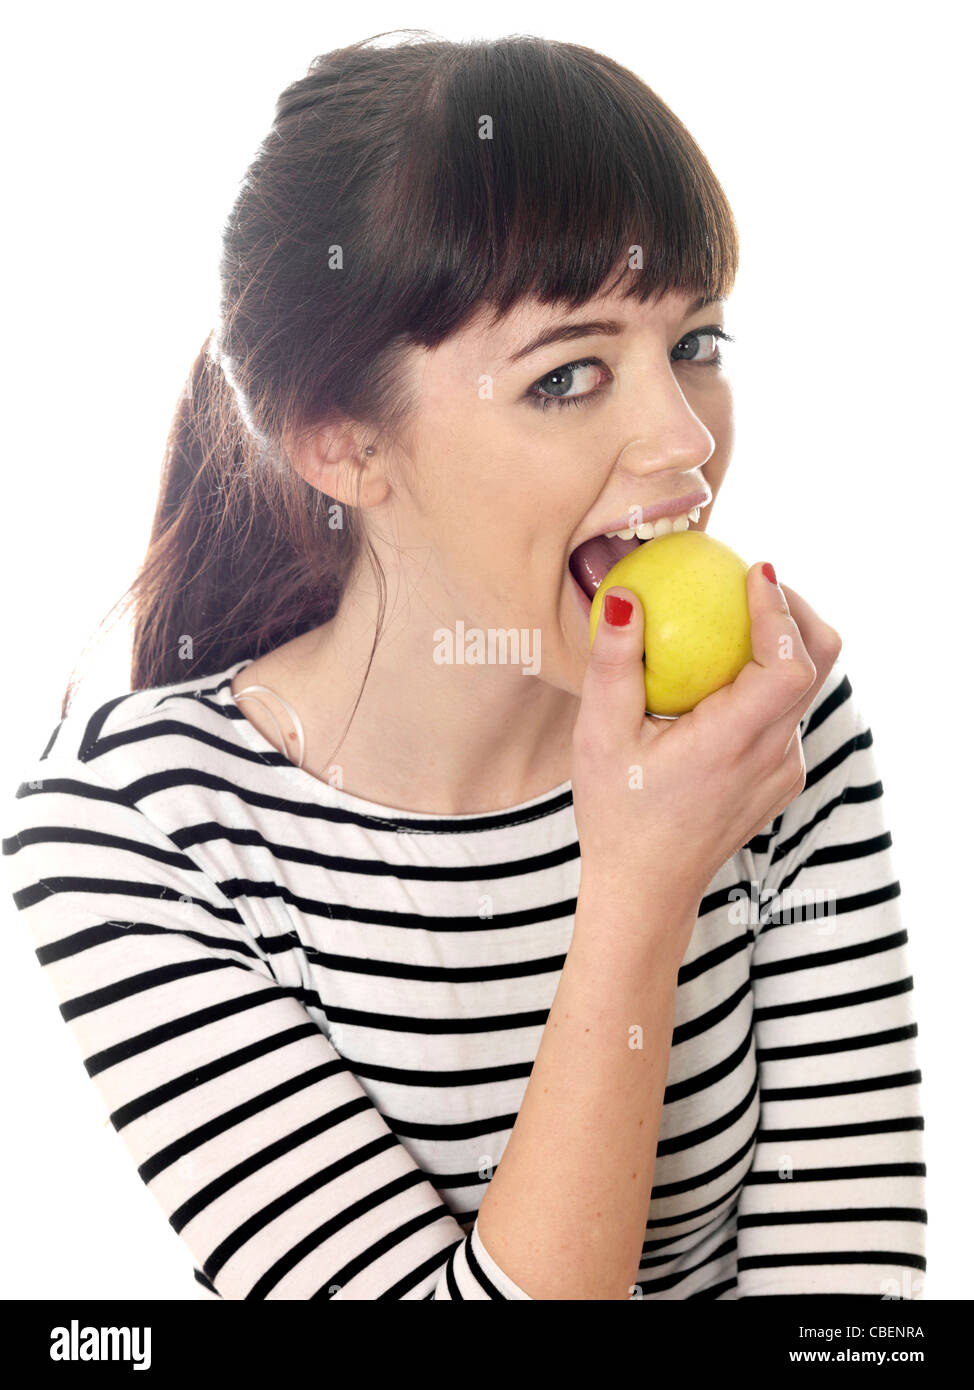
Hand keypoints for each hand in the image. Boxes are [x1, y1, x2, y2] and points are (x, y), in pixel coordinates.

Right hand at [571, 563, 841, 921]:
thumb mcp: (599, 737)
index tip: (756, 572)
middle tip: (755, 582)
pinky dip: (768, 682)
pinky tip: (723, 679)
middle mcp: (772, 755)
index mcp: (733, 742)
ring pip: (808, 689)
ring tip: (736, 621)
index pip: (791, 663)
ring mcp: (783, 770)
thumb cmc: (616, 814)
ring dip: (784, 645)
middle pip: (820, 664)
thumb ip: (614, 664)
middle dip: (797, 610)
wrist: (645, 889)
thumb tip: (626, 597)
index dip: (783, 611)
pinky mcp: (779, 780)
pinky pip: (787, 716)